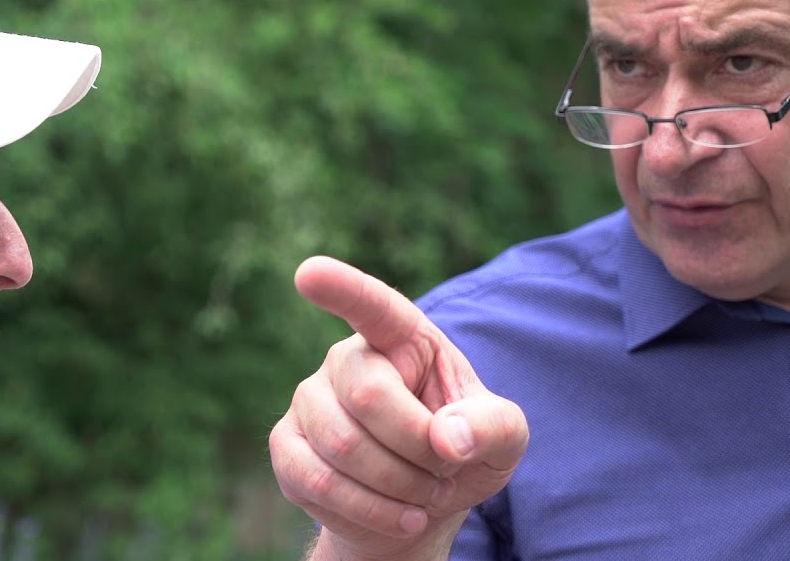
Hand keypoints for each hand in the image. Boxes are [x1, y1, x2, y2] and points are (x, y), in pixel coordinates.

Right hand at [269, 256, 528, 560]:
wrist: (418, 506)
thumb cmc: (461, 452)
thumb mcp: (503, 439)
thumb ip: (493, 427)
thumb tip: (448, 438)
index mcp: (402, 338)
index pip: (372, 306)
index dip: (341, 288)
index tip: (308, 273)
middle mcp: (346, 358)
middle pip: (369, 396)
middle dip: (418, 449)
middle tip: (444, 471)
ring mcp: (309, 400)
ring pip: (341, 446)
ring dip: (398, 487)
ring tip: (422, 494)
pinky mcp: (286, 446)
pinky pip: (316, 481)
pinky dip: (368, 511)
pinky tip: (396, 515)